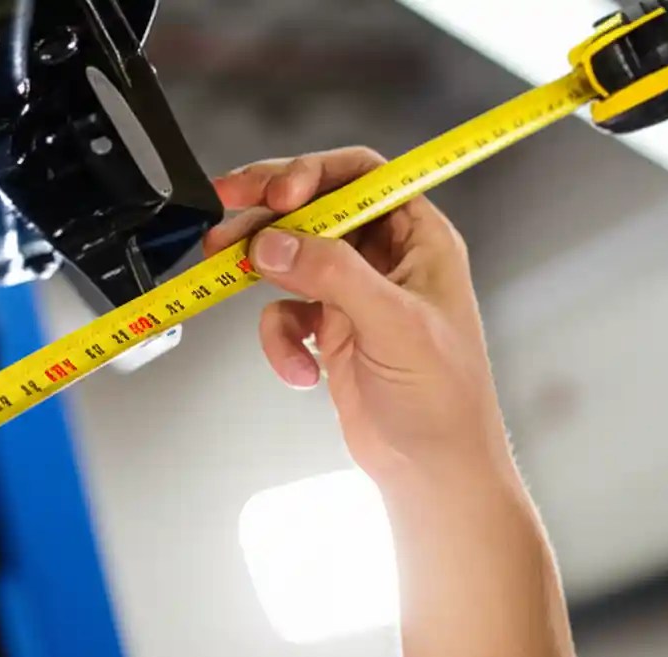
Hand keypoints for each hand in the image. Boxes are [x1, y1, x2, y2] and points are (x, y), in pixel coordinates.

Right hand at [205, 147, 597, 656]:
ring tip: (224, 272)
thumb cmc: (444, 402)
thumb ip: (332, 275)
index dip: (313, 174)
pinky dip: (278, 340)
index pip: (360, 177)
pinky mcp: (328, 331)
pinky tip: (298, 370)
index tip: (275, 193)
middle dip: (267, 214)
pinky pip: (282, 314)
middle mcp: (383, 259)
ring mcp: (352, 294)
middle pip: (313, 210)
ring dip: (257, 270)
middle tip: (224, 215)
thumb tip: (275, 243)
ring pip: (289, 258)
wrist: (432, 472)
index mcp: (417, 239)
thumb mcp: (393, 325)